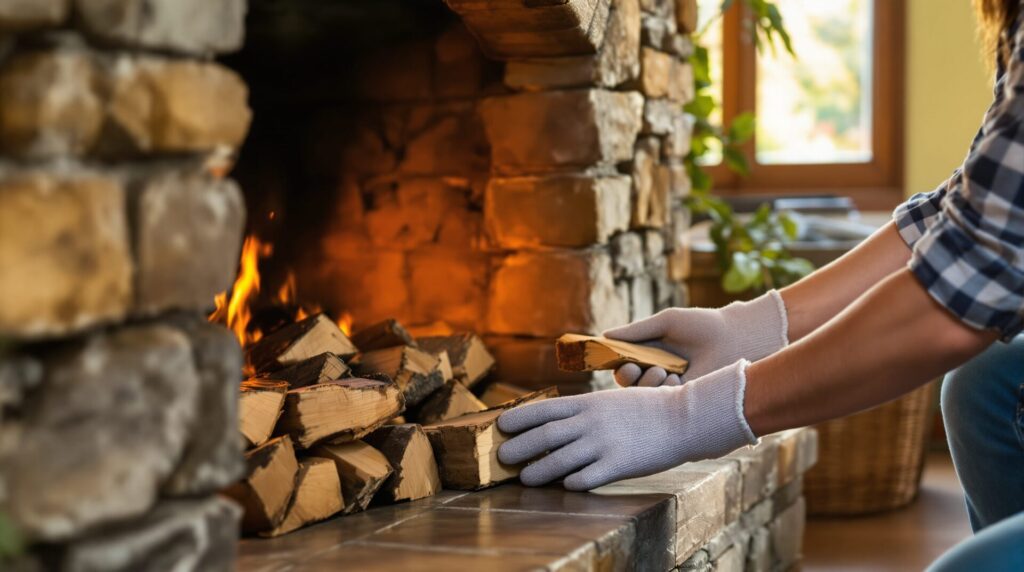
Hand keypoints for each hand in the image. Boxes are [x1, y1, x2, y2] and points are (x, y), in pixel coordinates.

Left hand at [496, 361, 756, 490]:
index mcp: (588, 403)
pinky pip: (588, 477)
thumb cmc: (648, 408)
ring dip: (539, 470)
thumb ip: (586, 410)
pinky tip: (564, 486)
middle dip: (519, 446)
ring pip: (560, 460)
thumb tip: (559, 419)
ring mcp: (603, 444)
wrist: (682, 419)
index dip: (520, 417)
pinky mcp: (618, 465)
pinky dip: (573, 482)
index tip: (501, 424)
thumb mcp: (612, 400)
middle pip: (545, 435)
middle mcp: (591, 422)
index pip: (545, 409)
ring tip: (524, 478)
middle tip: (501, 456)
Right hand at [604, 290, 787, 385]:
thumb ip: (636, 331)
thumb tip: (604, 335)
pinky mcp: (684, 399)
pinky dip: (663, 391)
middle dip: (626, 378)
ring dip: (646, 384)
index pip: (623, 365)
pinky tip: (676, 380)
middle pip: (627, 385)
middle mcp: (657, 373)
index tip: (617, 359)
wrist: (734, 337)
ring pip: (642, 396)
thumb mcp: (665, 323)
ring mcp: (670, 388)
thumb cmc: (702, 325)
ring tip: (662, 371)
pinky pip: (662, 402)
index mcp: (650, 354)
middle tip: (634, 368)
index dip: (616, 364)